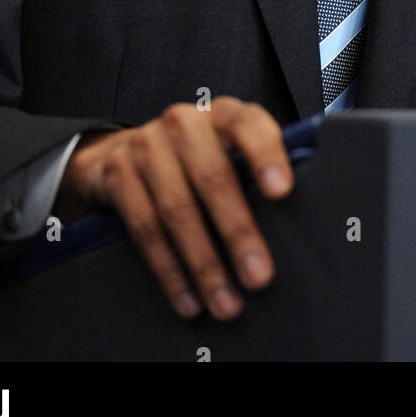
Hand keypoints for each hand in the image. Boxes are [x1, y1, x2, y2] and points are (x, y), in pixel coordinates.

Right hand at [54, 97, 292, 320]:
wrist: (123, 152)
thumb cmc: (196, 158)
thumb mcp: (226, 151)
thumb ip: (255, 172)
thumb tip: (299, 217)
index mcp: (222, 114)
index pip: (248, 124)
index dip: (266, 155)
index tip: (282, 192)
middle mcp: (184, 123)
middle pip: (212, 176)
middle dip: (238, 232)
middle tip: (258, 277)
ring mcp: (146, 145)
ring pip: (176, 209)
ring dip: (203, 264)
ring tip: (226, 303)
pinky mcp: (117, 173)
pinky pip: (144, 228)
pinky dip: (169, 270)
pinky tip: (188, 299)